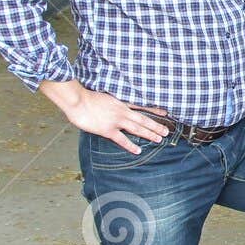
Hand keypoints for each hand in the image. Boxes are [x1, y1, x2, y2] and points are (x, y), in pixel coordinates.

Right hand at [41, 80, 170, 152]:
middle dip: (156, 125)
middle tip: (166, 131)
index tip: (165, 112)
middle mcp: (122, 111)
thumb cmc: (86, 97)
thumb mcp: (103, 94)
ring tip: (159, 139)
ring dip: (149, 134)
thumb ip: (111, 100)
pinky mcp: (108, 130)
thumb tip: (115, 104)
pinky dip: (131, 145)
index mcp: (121, 102)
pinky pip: (122, 140)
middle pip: (143, 119)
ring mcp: (116, 121)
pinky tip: (138, 150)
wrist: (78, 100)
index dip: (154, 109)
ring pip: (137, 128)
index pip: (142, 105)